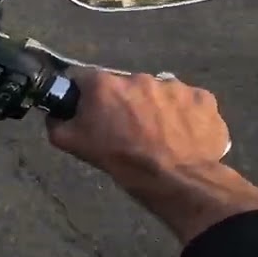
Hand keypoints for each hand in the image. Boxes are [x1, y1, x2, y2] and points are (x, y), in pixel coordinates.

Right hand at [47, 71, 229, 180]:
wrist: (176, 180)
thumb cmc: (121, 160)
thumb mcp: (75, 146)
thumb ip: (57, 124)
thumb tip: (54, 114)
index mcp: (105, 83)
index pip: (85, 78)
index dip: (85, 94)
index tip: (91, 110)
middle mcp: (139, 77)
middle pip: (126, 85)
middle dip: (125, 102)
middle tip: (128, 129)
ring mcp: (174, 86)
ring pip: (159, 93)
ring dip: (156, 108)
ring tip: (161, 135)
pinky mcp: (203, 98)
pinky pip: (190, 102)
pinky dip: (186, 114)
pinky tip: (184, 134)